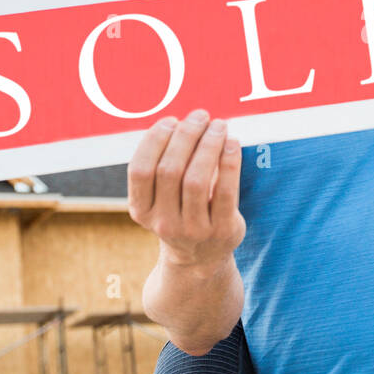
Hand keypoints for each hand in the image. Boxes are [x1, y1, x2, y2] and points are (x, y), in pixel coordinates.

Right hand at [127, 109, 244, 271]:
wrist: (200, 257)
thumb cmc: (181, 211)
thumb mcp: (162, 196)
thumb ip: (165, 163)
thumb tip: (184, 120)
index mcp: (141, 210)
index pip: (140, 170)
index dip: (154, 141)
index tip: (171, 120)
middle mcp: (163, 222)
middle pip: (169, 171)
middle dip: (185, 136)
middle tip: (200, 116)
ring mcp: (192, 230)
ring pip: (196, 180)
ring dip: (208, 145)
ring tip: (218, 125)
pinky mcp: (221, 231)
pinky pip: (226, 192)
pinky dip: (229, 163)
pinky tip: (232, 143)